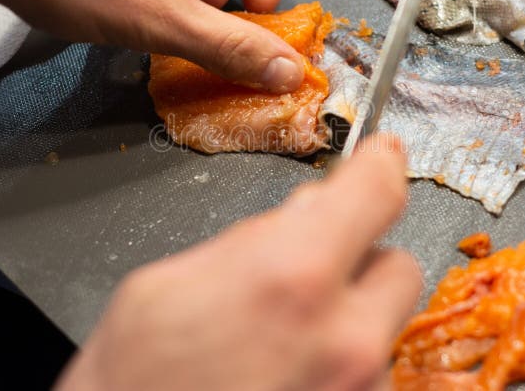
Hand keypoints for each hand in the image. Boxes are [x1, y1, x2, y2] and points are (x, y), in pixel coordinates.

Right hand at [56, 134, 421, 390]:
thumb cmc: (127, 382)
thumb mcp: (165, 285)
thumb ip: (252, 242)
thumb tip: (308, 215)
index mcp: (291, 276)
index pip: (376, 193)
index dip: (380, 165)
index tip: (381, 156)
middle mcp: (345, 340)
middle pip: (397, 263)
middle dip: (360, 254)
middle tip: (312, 266)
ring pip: (386, 327)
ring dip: (351, 315)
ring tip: (287, 335)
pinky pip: (371, 375)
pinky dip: (342, 365)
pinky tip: (290, 372)